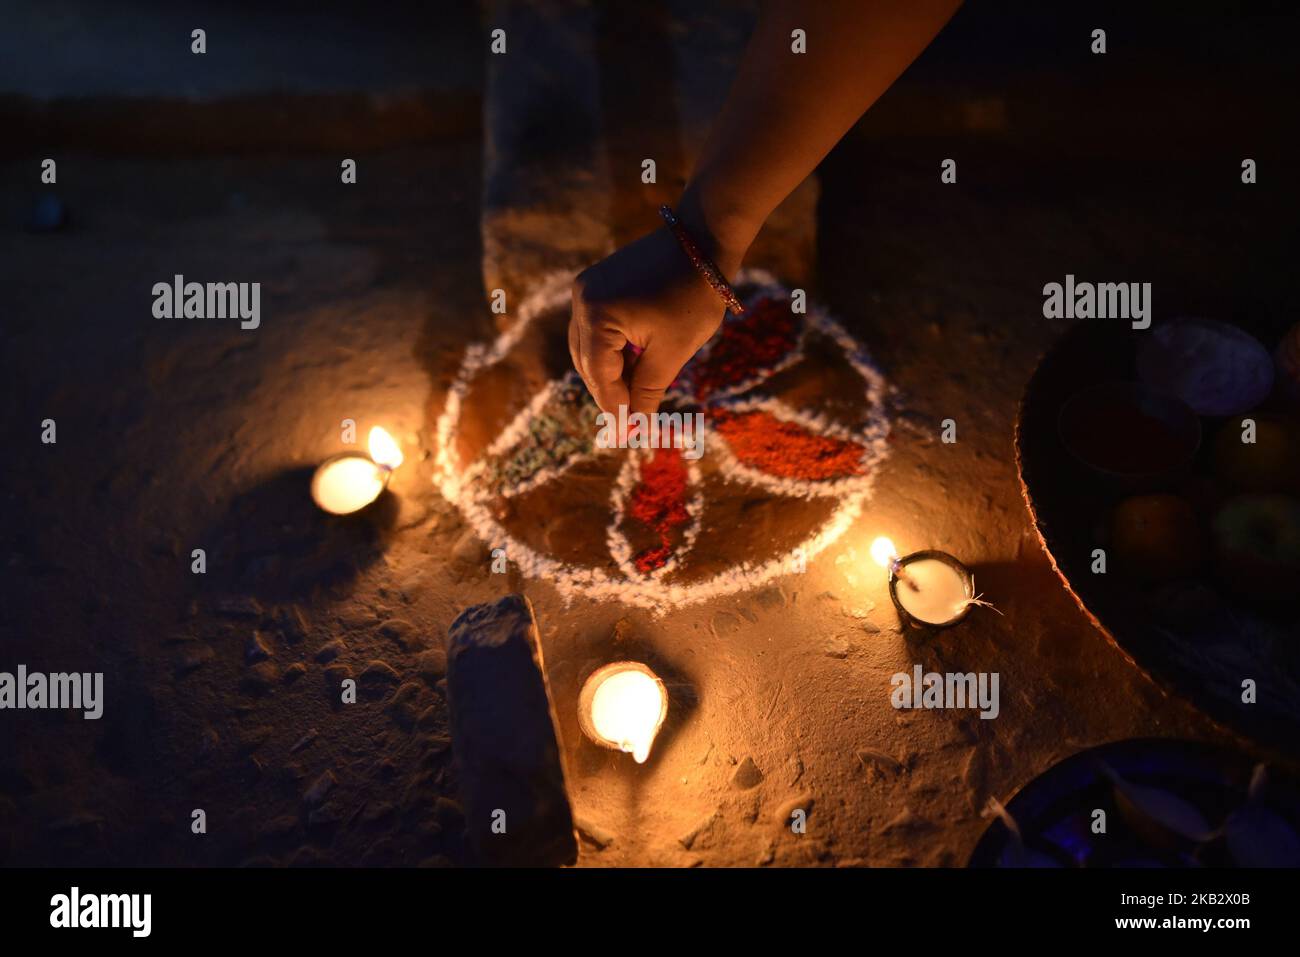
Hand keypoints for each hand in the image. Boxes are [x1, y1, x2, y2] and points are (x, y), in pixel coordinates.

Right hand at [569, 221, 742, 421]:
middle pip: (589, 364)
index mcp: (597, 316)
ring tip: (632, 400)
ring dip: (609, 375)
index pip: (601, 376)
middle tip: (630, 426)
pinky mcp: (596, 283)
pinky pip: (595, 329)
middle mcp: (582, 301)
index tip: (628, 437)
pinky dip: (611, 351)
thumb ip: (648, 390)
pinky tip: (632, 368)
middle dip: (609, 394)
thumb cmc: (693, 295)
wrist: (702, 239)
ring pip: (589, 348)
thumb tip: (636, 427)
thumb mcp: (673, 351)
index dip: (616, 408)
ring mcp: (586, 289)